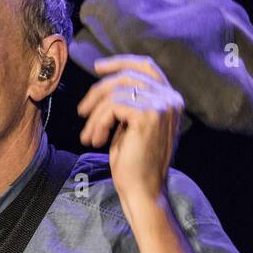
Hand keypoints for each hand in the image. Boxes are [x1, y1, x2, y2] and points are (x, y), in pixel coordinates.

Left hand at [76, 55, 183, 217]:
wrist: (142, 190)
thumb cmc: (134, 163)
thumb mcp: (131, 126)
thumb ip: (128, 102)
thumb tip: (106, 83)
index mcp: (170, 99)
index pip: (146, 67)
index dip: (121, 62)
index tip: (98, 67)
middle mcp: (170, 98)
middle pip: (127, 76)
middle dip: (98, 91)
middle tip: (81, 111)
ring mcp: (161, 105)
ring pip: (116, 91)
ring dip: (95, 113)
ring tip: (89, 135)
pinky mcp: (148, 115)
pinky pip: (112, 106)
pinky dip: (98, 122)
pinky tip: (96, 140)